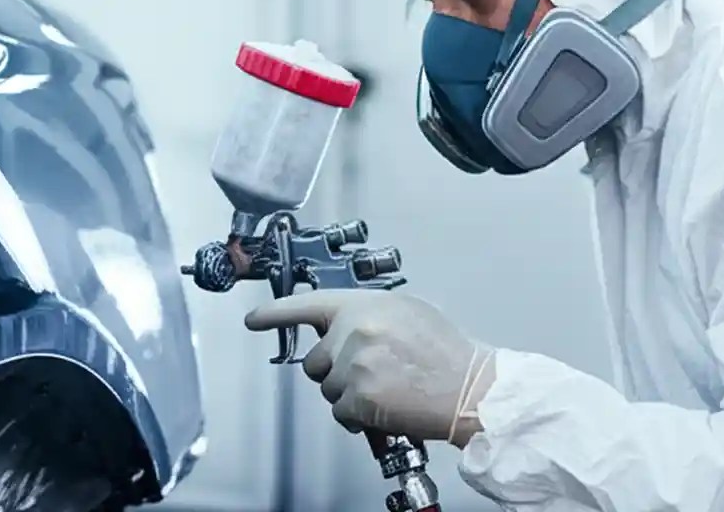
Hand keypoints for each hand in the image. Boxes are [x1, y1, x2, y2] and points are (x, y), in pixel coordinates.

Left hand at [245, 289, 494, 445]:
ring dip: (348, 394)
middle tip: (370, 373)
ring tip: (385, 388)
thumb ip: (367, 314)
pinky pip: (340, 412)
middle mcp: (354, 332)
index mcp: (364, 305)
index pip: (307, 305)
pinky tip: (384, 407)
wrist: (469, 387)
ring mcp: (353, 366)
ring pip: (326, 388)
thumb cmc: (445, 352)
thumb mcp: (405, 311)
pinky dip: (358, 416)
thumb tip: (338, 323)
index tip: (254, 319)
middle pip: (315, 360)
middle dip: (335, 370)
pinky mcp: (358, 399)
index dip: (275, 313)